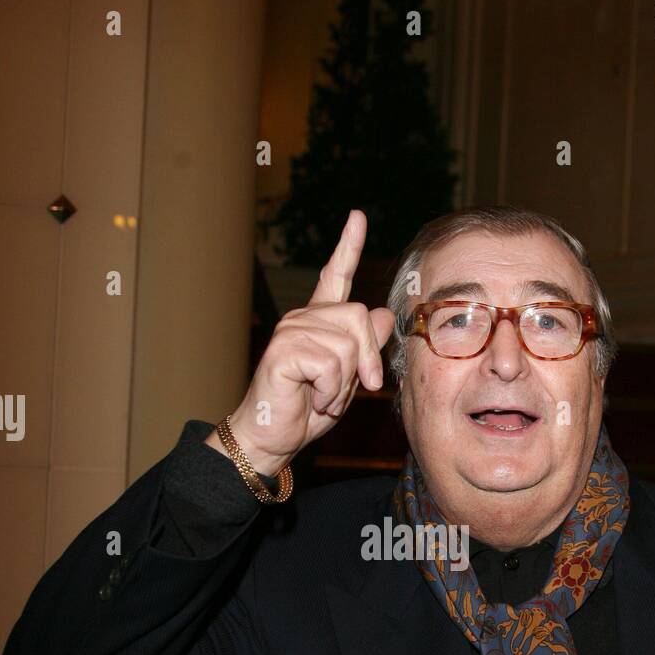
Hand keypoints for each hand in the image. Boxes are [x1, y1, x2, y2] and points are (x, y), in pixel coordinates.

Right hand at [208, 210, 395, 475]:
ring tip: (324, 396)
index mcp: (319, 321)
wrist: (273, 437)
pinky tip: (314, 398)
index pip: (335, 275)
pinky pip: (331, 363)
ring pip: (347, 344)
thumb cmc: (307, 410)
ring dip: (345, 382)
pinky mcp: (283, 350)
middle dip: (368, 358)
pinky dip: (331, 391)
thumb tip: (381, 313)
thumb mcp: (348, 378)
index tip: (357, 217)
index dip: (348, 246)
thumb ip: (364, 347)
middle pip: (359, 317)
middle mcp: (303, 318)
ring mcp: (291, 331)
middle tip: (358, 388)